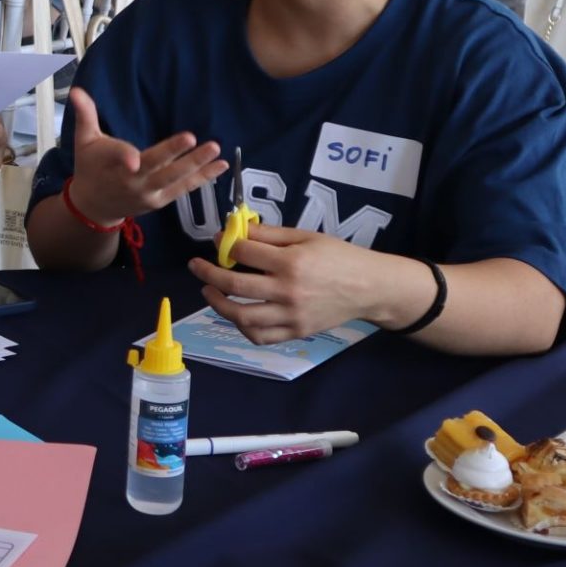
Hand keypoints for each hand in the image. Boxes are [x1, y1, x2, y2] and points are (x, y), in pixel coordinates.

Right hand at [63, 88, 225, 225]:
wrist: (93, 206)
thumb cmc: (90, 167)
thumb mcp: (83, 140)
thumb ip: (85, 115)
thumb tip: (76, 91)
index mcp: (110, 163)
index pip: (117, 158)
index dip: (125, 157)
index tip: (133, 160)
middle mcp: (130, 180)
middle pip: (155, 167)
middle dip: (175, 155)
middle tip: (194, 139)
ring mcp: (147, 193)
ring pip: (174, 178)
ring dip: (196, 165)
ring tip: (216, 151)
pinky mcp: (159, 200)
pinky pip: (182, 189)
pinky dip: (202, 178)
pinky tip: (220, 166)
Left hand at [188, 224, 391, 343]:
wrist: (369, 287)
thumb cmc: (338, 256)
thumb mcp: (306, 236)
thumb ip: (269, 234)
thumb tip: (235, 231)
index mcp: (291, 262)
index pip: (244, 254)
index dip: (225, 245)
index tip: (218, 241)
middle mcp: (288, 291)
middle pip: (235, 286)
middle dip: (208, 273)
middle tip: (196, 266)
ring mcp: (291, 316)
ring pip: (242, 316)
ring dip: (217, 304)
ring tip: (208, 290)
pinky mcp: (296, 332)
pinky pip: (260, 336)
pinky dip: (242, 327)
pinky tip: (235, 313)